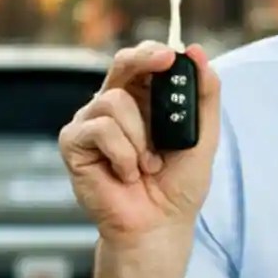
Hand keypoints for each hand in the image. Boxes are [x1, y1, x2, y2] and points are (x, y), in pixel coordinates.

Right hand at [59, 40, 221, 248]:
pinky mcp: (73, 143)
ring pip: (114, 101)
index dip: (154, 52)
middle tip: (163, 62)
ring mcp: (90, 122)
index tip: (172, 55)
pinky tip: (126, 174)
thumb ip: (204, 94)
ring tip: (147, 165)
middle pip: (120, 64)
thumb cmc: (178, 185)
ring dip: (140, 138)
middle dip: (141, 59)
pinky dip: (122, 154)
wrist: (159, 225)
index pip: (143, 62)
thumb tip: (196, 51)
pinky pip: (100, 129)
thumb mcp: (203, 136)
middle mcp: (113, 106)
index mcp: (142, 100)